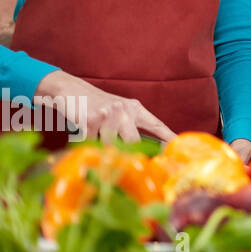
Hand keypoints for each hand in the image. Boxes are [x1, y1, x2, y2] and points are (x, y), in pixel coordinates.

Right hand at [33, 71, 176, 144]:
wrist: (72, 90)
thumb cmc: (99, 104)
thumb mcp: (122, 110)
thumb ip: (133, 126)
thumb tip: (144, 150)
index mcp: (135, 109)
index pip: (156, 125)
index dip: (168, 137)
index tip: (177, 147)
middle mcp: (124, 110)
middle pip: (133, 142)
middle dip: (129, 154)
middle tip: (126, 161)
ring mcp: (107, 115)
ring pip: (110, 145)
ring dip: (102, 146)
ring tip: (96, 135)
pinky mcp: (89, 121)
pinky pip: (90, 143)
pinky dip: (86, 141)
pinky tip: (83, 131)